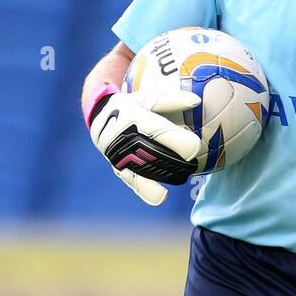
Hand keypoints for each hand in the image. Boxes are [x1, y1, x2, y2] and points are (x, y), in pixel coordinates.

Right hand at [87, 88, 202, 205]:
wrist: (99, 114)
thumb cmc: (132, 105)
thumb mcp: (148, 99)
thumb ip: (171, 100)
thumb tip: (196, 101)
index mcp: (132, 116)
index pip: (157, 131)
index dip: (176, 140)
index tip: (195, 147)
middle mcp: (122, 136)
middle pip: (151, 153)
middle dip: (173, 161)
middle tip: (191, 166)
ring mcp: (118, 153)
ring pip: (141, 169)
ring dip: (163, 175)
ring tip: (182, 178)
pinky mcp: (116, 166)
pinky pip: (131, 179)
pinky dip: (146, 189)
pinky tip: (160, 197)